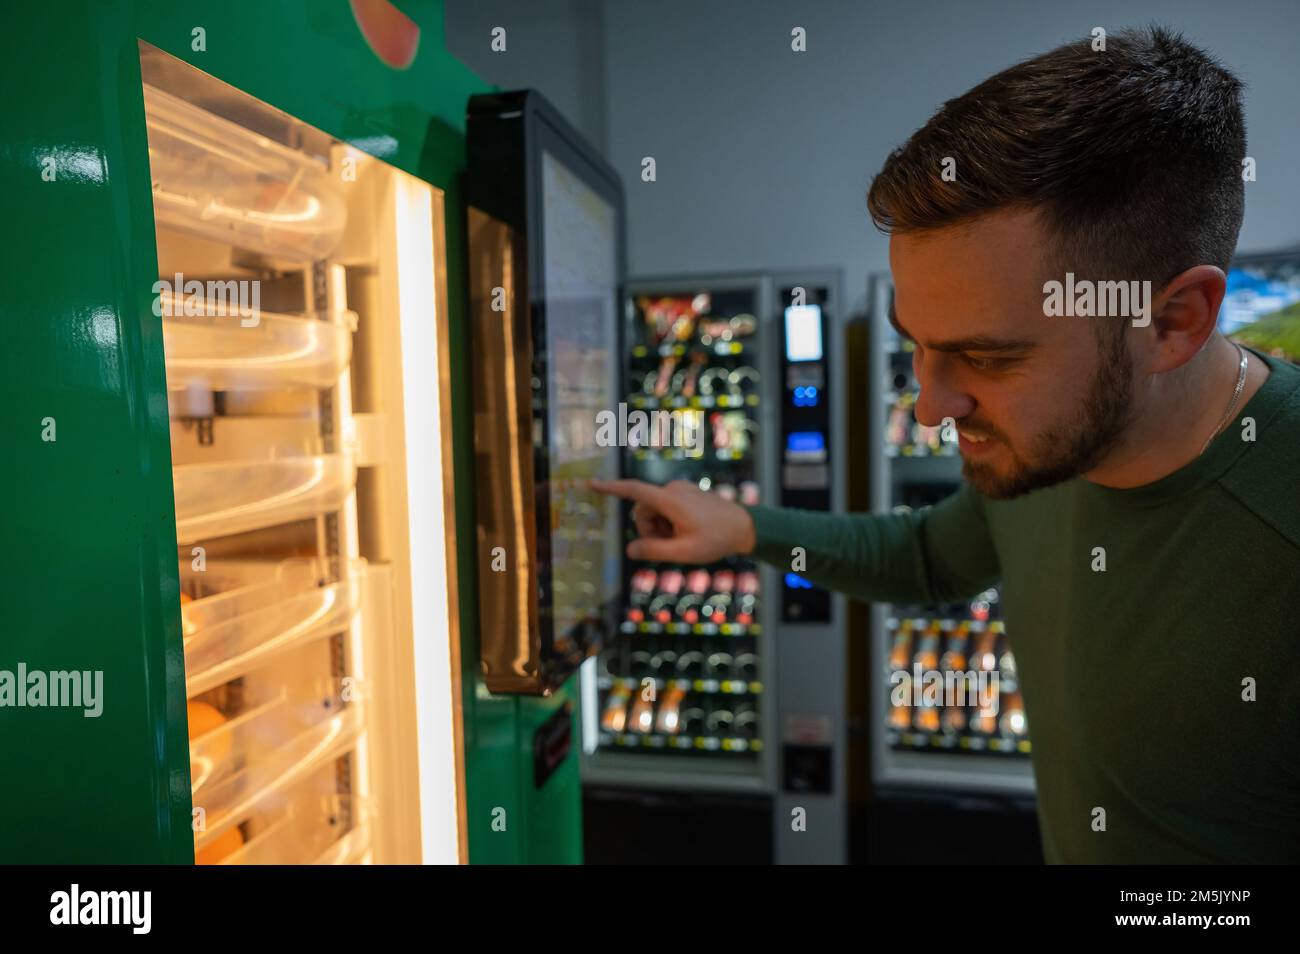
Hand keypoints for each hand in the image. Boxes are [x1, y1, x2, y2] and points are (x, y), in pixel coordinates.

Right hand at [589, 478, 756, 562]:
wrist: (745, 526)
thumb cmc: (716, 540)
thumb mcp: (684, 553)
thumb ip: (654, 552)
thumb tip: (630, 550)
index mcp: (670, 500)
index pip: (634, 491)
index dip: (611, 488)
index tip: (592, 484)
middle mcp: (673, 490)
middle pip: (643, 511)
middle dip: (650, 530)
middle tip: (671, 547)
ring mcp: (680, 490)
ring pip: (654, 512)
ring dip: (661, 528)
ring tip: (682, 541)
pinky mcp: (685, 493)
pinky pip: (666, 509)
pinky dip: (670, 523)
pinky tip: (688, 533)